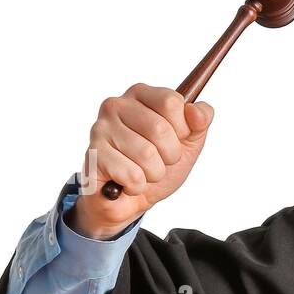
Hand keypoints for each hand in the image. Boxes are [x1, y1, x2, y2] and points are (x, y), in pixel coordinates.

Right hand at [70, 83, 215, 237]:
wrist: (132, 198)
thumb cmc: (159, 163)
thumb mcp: (189, 141)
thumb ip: (200, 121)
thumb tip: (196, 110)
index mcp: (141, 94)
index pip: (171, 102)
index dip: (182, 129)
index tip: (177, 139)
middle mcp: (116, 105)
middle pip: (160, 129)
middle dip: (170, 155)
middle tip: (160, 160)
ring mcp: (100, 129)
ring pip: (147, 155)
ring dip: (154, 173)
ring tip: (143, 172)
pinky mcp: (93, 155)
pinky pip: (132, 175)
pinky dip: (138, 186)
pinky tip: (128, 182)